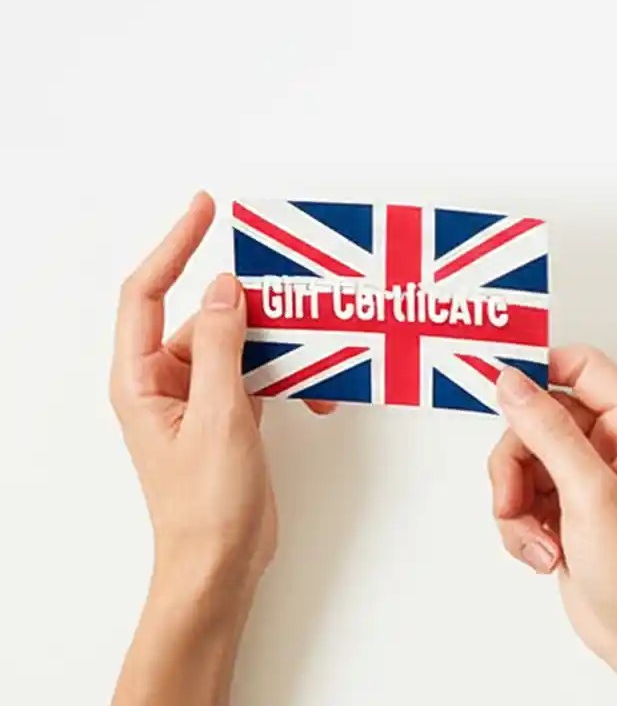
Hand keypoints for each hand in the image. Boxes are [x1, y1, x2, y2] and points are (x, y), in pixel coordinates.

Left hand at [110, 193, 331, 705]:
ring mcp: (198, 401)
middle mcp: (164, 383)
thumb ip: (220, 345)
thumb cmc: (206, 505)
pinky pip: (258, 374)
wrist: (220, 565)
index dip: (173, 244)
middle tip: (292, 283)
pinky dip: (290, 375)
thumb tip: (223, 285)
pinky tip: (320, 389)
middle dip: (250, 302)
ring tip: (320, 343)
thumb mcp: (218, 416)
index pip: (145, 293)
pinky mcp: (229, 417)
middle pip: (203, 316)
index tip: (205, 208)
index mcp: (140, 379)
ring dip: (280, 343)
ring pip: (238, 345)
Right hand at [488, 347, 616, 704]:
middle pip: (538, 416)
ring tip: (537, 537)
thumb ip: (549, 432)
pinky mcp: (565, 503)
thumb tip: (517, 385)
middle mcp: (612, 444)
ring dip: (515, 503)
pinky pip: (520, 492)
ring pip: (521, 458)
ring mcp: (586, 475)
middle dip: (516, 463)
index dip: (539, 370)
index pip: (582, 366)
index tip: (500, 386)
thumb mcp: (590, 495)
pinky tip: (543, 550)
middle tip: (515, 499)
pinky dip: (519, 524)